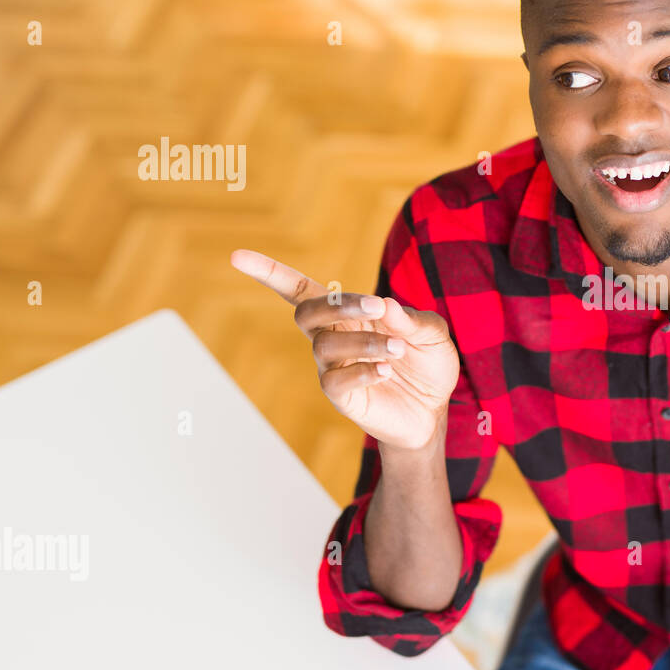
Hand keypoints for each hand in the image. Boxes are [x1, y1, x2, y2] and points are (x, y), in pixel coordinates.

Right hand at [229, 249, 458, 449]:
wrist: (432, 412)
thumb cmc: (427, 365)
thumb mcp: (432, 335)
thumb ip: (413, 319)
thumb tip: (387, 305)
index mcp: (348, 314)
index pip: (301, 290)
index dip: (270, 273)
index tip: (237, 257)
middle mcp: (332, 337)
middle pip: (307, 312)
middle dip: (338, 304)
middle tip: (378, 307)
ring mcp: (332, 367)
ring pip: (326, 346)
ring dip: (365, 343)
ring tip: (398, 350)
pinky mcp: (340, 396)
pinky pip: (335, 380)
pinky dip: (361, 371)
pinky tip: (385, 371)